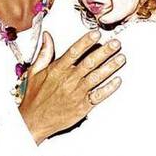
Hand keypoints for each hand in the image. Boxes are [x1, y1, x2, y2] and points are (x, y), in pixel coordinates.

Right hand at [19, 30, 124, 144]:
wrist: (34, 122)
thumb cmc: (35, 98)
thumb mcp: (34, 72)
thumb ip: (44, 53)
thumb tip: (48, 37)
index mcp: (57, 70)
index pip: (74, 52)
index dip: (86, 42)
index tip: (96, 34)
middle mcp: (69, 80)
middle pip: (90, 62)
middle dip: (105, 52)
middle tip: (116, 43)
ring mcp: (77, 93)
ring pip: (97, 77)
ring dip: (110, 67)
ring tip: (121, 58)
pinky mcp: (82, 106)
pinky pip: (98, 95)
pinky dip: (109, 88)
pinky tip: (117, 81)